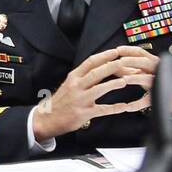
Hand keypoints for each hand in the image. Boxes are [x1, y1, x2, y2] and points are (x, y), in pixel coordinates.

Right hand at [32, 46, 155, 140]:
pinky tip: (124, 106)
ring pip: (99, 89)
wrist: (47, 119)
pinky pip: (102, 110)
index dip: (104, 56)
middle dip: (111, 66)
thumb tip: (102, 67)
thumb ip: (83, 76)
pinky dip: (115, 108)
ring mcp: (80, 100)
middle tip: (124, 62)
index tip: (115, 52)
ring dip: (113, 84)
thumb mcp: (69, 84)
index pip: (89, 63)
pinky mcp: (83, 113)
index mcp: (73, 77)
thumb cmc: (61, 101)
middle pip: (95, 73)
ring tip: (124, 81)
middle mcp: (76, 87)